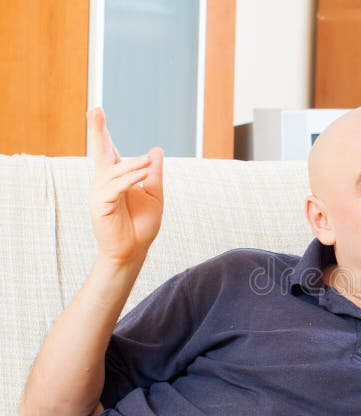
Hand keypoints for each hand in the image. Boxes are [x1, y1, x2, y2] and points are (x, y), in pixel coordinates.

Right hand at [87, 107, 163, 264]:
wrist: (134, 250)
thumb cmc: (142, 225)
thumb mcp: (154, 195)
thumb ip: (154, 173)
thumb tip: (155, 150)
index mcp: (116, 178)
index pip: (110, 151)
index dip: (103, 133)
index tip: (96, 111)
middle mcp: (105, 181)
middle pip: (100, 152)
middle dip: (97, 131)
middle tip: (95, 110)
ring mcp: (100, 192)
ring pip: (116, 170)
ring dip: (135, 166)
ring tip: (149, 165)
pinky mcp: (100, 203)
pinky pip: (115, 186)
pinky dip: (130, 179)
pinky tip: (143, 174)